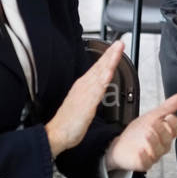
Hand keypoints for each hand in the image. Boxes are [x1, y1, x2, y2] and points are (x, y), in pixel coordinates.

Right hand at [45, 41, 124, 156]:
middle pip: (99, 67)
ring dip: (110, 60)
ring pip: (100, 73)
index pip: (97, 69)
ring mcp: (85, 93)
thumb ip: (89, 97)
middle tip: (120, 42)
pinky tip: (110, 70)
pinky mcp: (87, 103)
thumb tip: (97, 93)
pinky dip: (104, 77)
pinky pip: (98, 87)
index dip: (107, 58)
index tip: (116, 48)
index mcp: (82, 87)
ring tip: (118, 49)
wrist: (56, 135)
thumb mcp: (82, 106)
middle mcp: (84, 87)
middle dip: (110, 53)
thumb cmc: (68, 123)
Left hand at [104, 92, 176, 172]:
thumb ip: (167, 107)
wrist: (120, 145)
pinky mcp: (143, 163)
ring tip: (147, 134)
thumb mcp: (151, 116)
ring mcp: (153, 154)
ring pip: (158, 150)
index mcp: (166, 133)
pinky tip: (140, 149)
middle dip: (162, 130)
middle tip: (154, 123)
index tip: (168, 116)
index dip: (175, 123)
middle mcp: (162, 145)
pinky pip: (146, 162)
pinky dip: (144, 156)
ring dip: (153, 141)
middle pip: (168, 139)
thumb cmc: (138, 132)